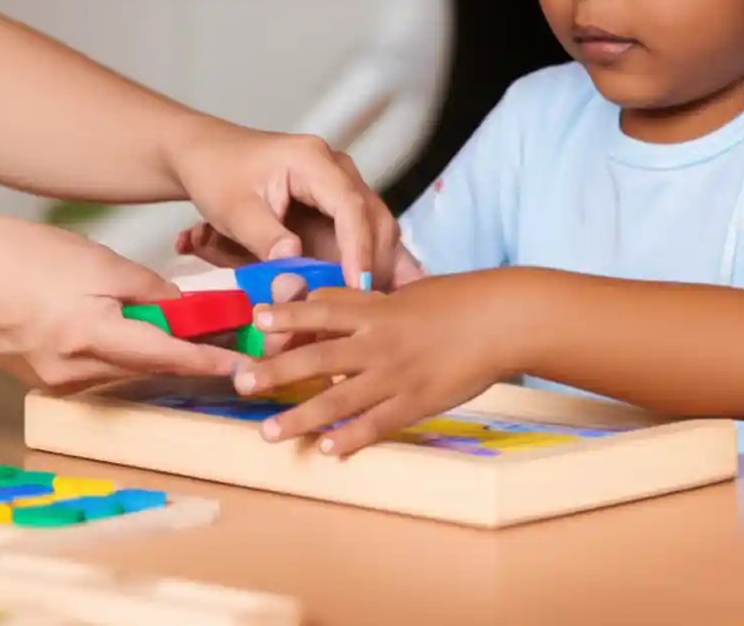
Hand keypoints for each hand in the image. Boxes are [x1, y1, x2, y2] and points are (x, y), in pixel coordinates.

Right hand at [0, 217, 244, 392]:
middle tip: (219, 334)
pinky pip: (91, 368)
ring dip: (145, 349)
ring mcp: (52, 380)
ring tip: (165, 321)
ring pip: (119, 367)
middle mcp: (72, 370)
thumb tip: (186, 311)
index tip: (243, 366)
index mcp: (90, 336)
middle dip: (183, 352)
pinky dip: (111, 350)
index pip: (167, 356)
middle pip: (146, 365)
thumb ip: (146, 289)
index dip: (209, 361)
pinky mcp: (38, 378)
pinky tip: (109, 326)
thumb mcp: (94, 260)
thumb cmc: (17, 253)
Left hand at [168, 124, 393, 291]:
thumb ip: (263, 236)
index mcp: (312, 160)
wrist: (208, 155)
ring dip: (377, 265)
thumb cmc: (217, 176)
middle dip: (376, 262)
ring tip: (369, 306)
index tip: (358, 286)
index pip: (350, 206)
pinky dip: (367, 262)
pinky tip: (368, 294)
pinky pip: (362, 234)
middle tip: (368, 306)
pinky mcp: (337, 206)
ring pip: (376, 227)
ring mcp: (341, 186)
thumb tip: (294, 263)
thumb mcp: (233, 209)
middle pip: (374, 217)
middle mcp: (337, 169)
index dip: (358, 248)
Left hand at [230, 273, 521, 455]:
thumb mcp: (400, 292)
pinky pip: (378, 424)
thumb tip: (317, 301)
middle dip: (276, 371)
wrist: (503, 320)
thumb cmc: (453, 301)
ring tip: (269, 431)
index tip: (256, 319)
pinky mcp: (418, 402)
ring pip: (340, 399)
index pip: (322, 310)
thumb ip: (358, 300)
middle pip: (318, 357)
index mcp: (375, 311)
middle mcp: (378, 343)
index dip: (288, 314)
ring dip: (301, 417)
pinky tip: (327, 450)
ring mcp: (397, 375)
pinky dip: (351, 438)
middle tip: (241, 382)